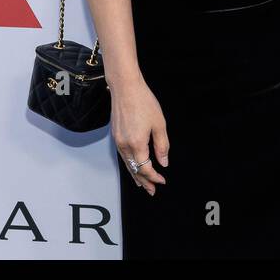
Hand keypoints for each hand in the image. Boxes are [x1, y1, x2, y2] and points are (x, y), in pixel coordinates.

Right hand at [110, 77, 168, 195]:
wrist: (125, 89)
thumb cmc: (143, 103)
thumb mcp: (159, 124)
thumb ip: (162, 146)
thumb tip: (163, 163)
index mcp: (137, 144)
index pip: (146, 168)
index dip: (154, 177)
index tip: (162, 181)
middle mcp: (125, 146)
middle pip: (134, 170)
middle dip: (144, 182)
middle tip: (152, 191)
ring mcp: (118, 142)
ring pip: (127, 165)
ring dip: (135, 176)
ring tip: (142, 185)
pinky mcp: (116, 136)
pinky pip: (123, 157)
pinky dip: (129, 165)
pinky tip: (133, 166)